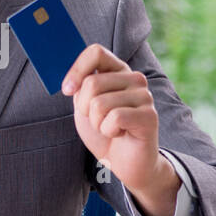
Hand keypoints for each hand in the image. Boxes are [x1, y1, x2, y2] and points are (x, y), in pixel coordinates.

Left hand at [62, 44, 178, 215]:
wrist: (124, 163)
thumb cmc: (104, 132)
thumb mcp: (84, 106)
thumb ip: (80, 87)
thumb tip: (71, 78)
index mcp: (118, 70)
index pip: (96, 52)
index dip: (76, 69)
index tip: (67, 90)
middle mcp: (134, 78)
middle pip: (92, 82)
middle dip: (84, 108)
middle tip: (97, 120)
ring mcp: (144, 96)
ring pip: (100, 104)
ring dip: (97, 123)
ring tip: (110, 128)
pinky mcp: (149, 116)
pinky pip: (114, 118)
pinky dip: (108, 131)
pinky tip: (120, 134)